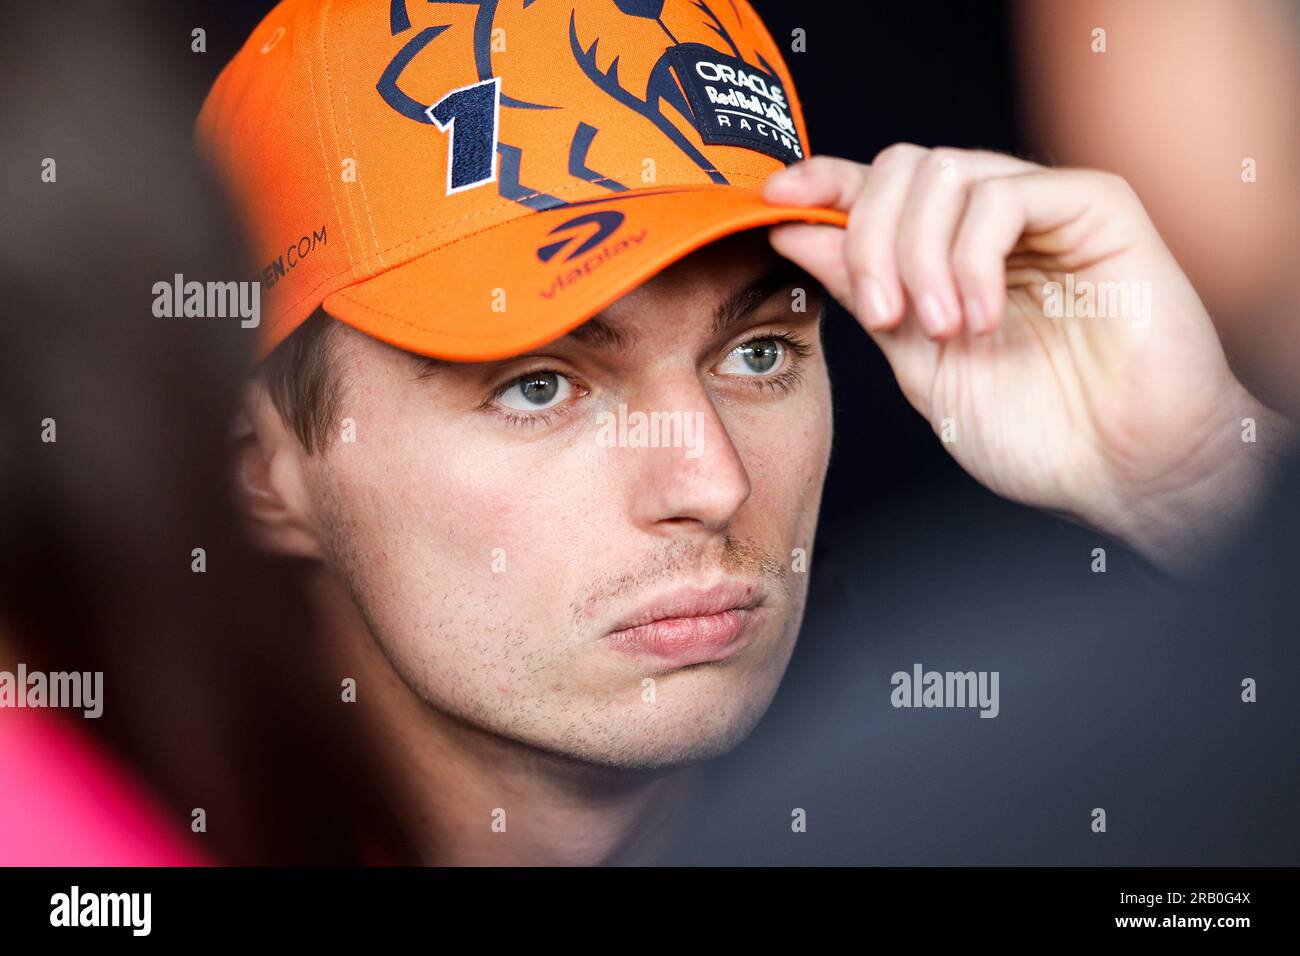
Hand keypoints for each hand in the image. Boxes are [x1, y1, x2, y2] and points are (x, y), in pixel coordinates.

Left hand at [762, 145, 1284, 572]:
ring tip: (939, 329)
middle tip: (883, 316)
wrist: (1128, 473)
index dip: (823, 184)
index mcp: (950, 253)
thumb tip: (796, 229)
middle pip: (902, 168)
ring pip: (945, 173)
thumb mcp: (920, 361)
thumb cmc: (1038, 431)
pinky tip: (980, 317)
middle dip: (869, 239)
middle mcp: (994, 222)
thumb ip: (864, 293)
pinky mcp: (1096, 207)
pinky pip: (1005, 195)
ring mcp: (1046, 209)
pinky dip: (972, 257)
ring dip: (919, 256)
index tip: (775, 201)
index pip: (878, 188)